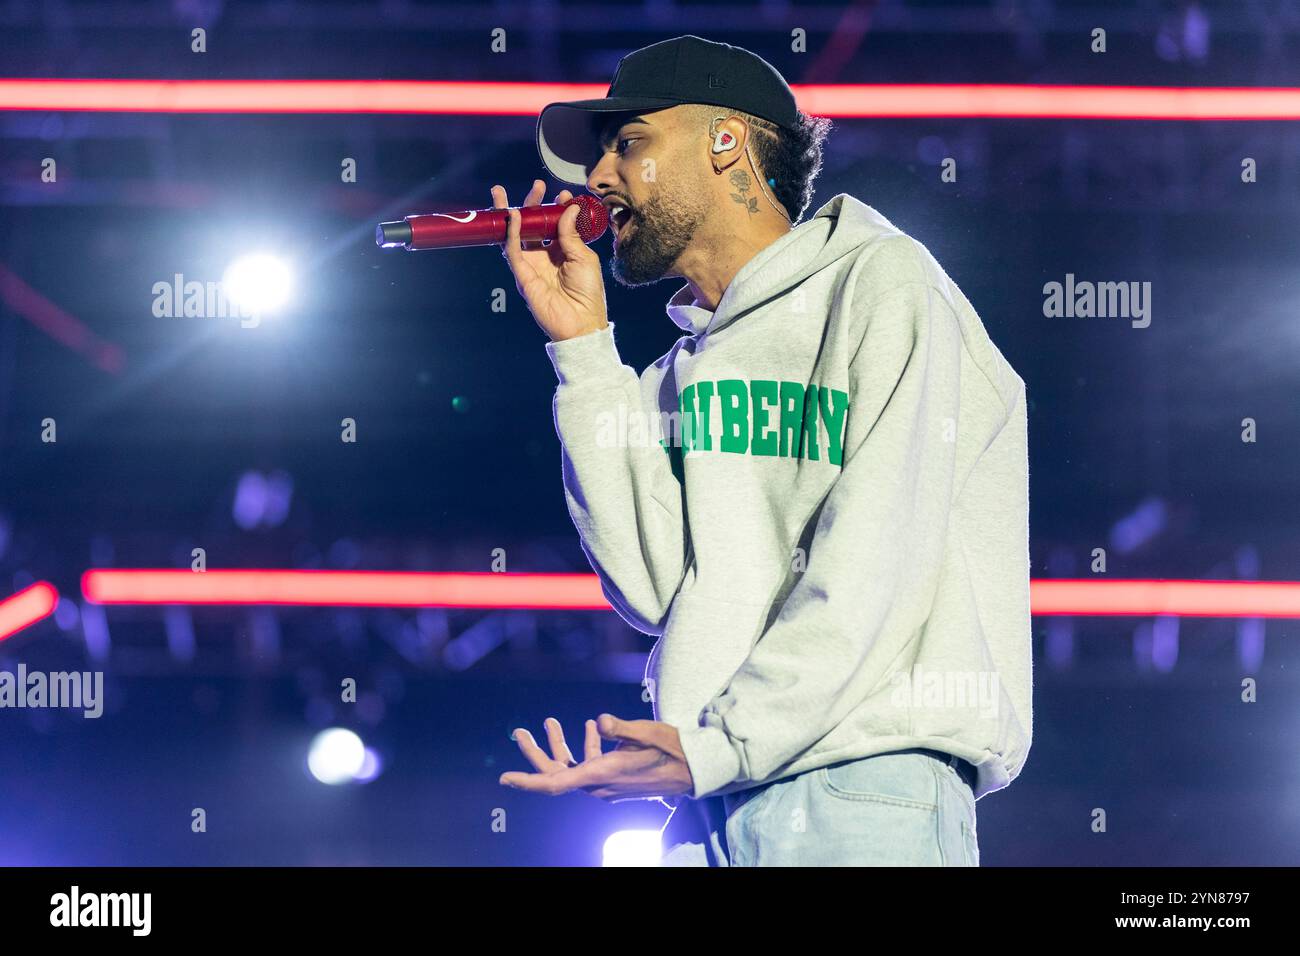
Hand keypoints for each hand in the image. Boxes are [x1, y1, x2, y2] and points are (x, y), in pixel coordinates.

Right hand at [491, 180, 608, 343]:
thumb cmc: (588, 294)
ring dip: (508, 213)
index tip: (563, 195)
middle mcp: (545, 256)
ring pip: (515, 234)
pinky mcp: (522, 275)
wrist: (580, 323)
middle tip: (535, 186)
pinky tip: (512, 216)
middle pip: (532, 225)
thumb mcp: (584, 258)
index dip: (556, 208)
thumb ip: (572, 234)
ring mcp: (532, 264)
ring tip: (501, 193)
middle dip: (531, 204)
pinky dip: (510, 233)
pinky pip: (512, 250)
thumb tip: (568, 209)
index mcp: (563, 251)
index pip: (555, 224)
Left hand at [499, 714, 694, 801]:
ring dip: (559, 747)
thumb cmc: (671, 750)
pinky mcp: (614, 778)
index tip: (505, 778)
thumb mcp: (646, 733)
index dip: (528, 781)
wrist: (693, 769)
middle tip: (519, 732)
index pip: (556, 783)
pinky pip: (589, 766)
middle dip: (536, 754)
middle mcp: (599, 784)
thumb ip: (620, 728)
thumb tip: (600, 721)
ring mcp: (606, 783)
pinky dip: (584, 748)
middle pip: (557, 773)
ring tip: (549, 723)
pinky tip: (592, 727)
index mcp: (601, 775)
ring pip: (572, 768)